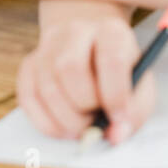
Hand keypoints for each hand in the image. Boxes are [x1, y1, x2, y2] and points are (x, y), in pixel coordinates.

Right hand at [17, 5, 155, 142]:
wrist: (91, 45)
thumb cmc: (119, 72)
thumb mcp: (139, 85)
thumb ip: (134, 112)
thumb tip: (116, 135)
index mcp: (111, 31)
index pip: (111, 59)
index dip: (115, 95)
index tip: (118, 119)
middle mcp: (76, 32)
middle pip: (70, 68)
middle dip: (83, 106)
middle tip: (94, 124)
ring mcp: (48, 47)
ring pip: (47, 86)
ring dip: (65, 120)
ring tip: (82, 128)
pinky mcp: (29, 64)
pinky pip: (28, 98)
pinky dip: (46, 123)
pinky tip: (63, 127)